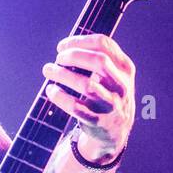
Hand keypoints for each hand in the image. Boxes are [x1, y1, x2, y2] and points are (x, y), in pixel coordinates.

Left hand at [41, 33, 135, 160]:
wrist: (115, 131)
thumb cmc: (108, 94)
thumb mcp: (114, 75)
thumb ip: (100, 58)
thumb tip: (67, 46)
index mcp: (125, 68)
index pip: (104, 44)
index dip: (79, 41)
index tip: (62, 46)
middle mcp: (121, 85)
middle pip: (99, 61)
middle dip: (73, 55)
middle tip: (58, 58)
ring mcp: (111, 104)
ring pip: (86, 85)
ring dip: (63, 75)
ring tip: (48, 70)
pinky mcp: (97, 121)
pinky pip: (76, 107)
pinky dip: (60, 97)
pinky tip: (51, 90)